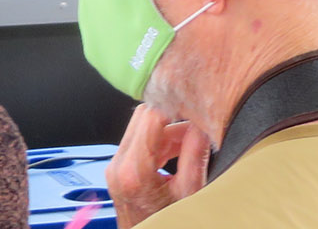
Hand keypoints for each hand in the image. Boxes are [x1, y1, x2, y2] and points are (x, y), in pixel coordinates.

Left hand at [106, 103, 210, 226]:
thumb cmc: (168, 224)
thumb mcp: (189, 192)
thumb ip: (195, 154)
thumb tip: (202, 123)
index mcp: (134, 172)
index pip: (151, 117)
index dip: (173, 104)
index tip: (191, 101)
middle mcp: (119, 166)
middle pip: (143, 116)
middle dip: (171, 115)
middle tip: (195, 120)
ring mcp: (115, 167)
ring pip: (141, 125)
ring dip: (167, 127)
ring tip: (191, 140)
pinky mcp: (118, 168)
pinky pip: (138, 139)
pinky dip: (159, 138)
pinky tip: (178, 149)